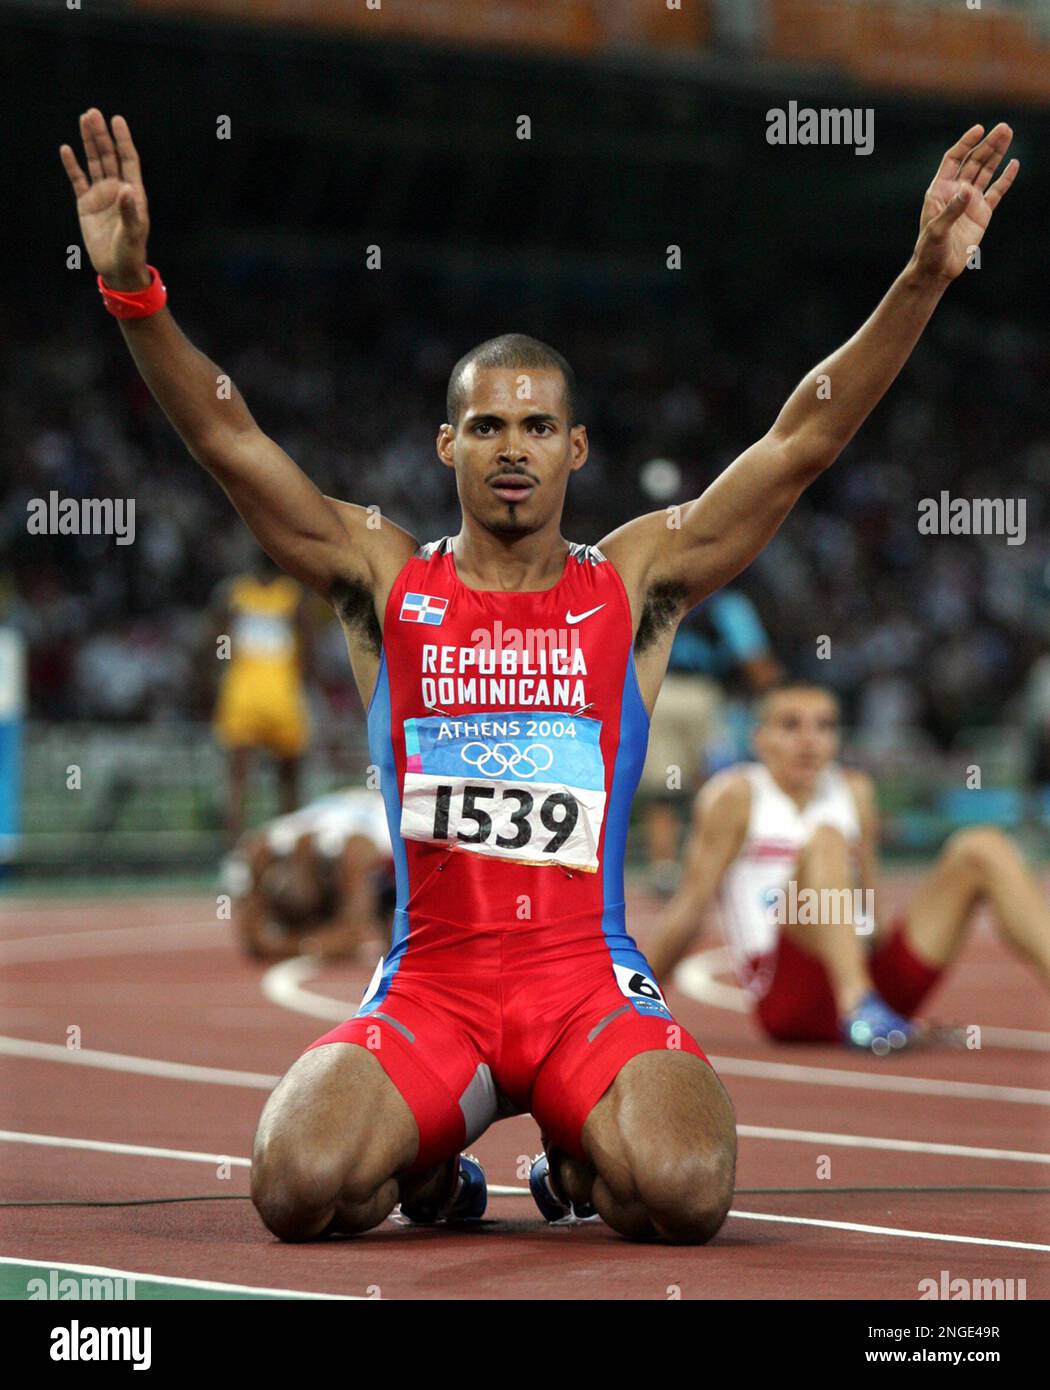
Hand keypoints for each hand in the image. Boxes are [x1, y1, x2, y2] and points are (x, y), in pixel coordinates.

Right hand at [59, 109, 150, 289]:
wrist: (117, 268)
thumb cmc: (131, 251)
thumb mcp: (133, 232)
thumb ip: (129, 211)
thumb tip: (125, 189)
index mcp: (133, 192)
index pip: (128, 160)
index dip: (123, 140)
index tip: (117, 119)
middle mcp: (117, 189)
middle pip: (109, 156)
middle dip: (101, 135)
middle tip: (93, 113)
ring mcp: (101, 195)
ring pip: (94, 163)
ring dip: (89, 143)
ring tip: (83, 120)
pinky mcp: (86, 204)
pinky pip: (78, 180)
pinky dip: (72, 165)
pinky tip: (66, 149)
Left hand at [912, 122, 1018, 283]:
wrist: (937, 269)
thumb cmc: (930, 250)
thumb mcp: (937, 230)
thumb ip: (952, 210)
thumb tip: (967, 190)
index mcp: (940, 190)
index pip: (954, 159)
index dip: (965, 143)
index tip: (979, 130)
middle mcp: (956, 191)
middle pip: (974, 161)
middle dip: (988, 144)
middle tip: (1004, 128)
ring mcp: (970, 201)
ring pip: (986, 171)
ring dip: (997, 153)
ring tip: (1008, 134)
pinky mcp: (982, 213)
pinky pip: (996, 191)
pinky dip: (1005, 178)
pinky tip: (1014, 164)